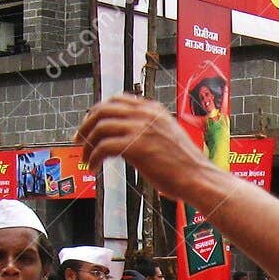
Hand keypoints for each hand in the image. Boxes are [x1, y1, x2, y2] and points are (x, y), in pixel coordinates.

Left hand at [77, 94, 216, 201]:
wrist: (199, 178)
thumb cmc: (186, 166)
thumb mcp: (167, 137)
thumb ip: (148, 131)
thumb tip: (127, 138)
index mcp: (153, 109)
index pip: (117, 100)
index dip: (99, 111)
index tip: (91, 124)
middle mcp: (145, 114)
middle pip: (102, 110)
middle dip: (86, 125)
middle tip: (79, 140)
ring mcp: (140, 128)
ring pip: (99, 128)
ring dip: (88, 144)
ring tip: (86, 158)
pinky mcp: (135, 146)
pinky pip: (103, 148)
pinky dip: (93, 158)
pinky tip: (93, 168)